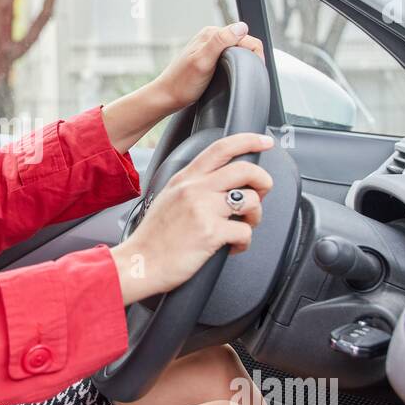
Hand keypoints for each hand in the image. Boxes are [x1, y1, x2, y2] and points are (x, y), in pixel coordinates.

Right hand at [109, 132, 274, 304]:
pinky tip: (232, 247)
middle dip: (263, 180)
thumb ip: (192, 187)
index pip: (221, 148)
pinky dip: (244, 242)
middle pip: (245, 169)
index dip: (249, 141)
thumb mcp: (168, 198)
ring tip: (244, 226)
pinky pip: (245, 231)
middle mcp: (194, 189)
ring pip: (251, 200)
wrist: (139, 263)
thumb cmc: (153, 238)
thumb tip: (222, 185)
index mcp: (185, 179)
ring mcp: (203, 210)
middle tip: (262, 192)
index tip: (264, 142)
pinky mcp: (210, 233)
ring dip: (255, 215)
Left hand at [151, 22, 265, 111]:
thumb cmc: (182, 83)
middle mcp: (211, 38)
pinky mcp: (209, 59)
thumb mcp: (203, 61)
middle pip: (242, 42)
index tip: (255, 68)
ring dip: (242, 61)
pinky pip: (229, 58)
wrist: (166, 98)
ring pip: (236, 51)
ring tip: (240, 75)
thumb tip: (241, 27)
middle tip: (247, 75)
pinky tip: (231, 75)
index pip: (244, 35)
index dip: (254, 52)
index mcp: (211, 33)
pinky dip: (235, 66)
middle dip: (249, 56)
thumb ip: (221, 41)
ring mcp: (209, 48)